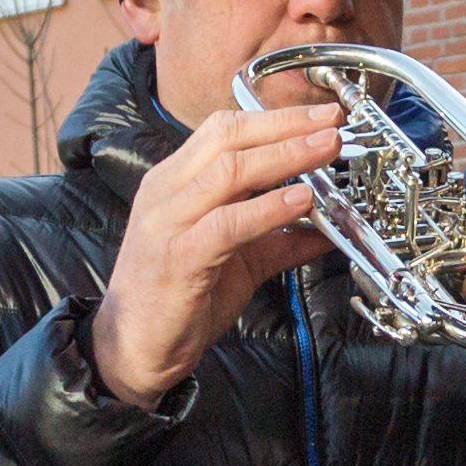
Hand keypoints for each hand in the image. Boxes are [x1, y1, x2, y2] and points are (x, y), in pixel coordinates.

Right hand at [88, 100, 343, 405]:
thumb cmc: (177, 301)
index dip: (275, 117)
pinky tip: (300, 200)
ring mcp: (168, 222)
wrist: (132, 350)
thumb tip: (327, 229)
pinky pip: (228, 223)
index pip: (223, 130)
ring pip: (229, 172)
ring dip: (285, 156)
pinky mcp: (178, 257)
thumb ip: (278, 240)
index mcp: (174, 182)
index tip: (320, 115)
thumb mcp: (237, 261)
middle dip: (286, 125)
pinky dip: (268, 208)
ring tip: (326, 150)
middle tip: (332, 121)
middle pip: (228, 138)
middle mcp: (166, 192)